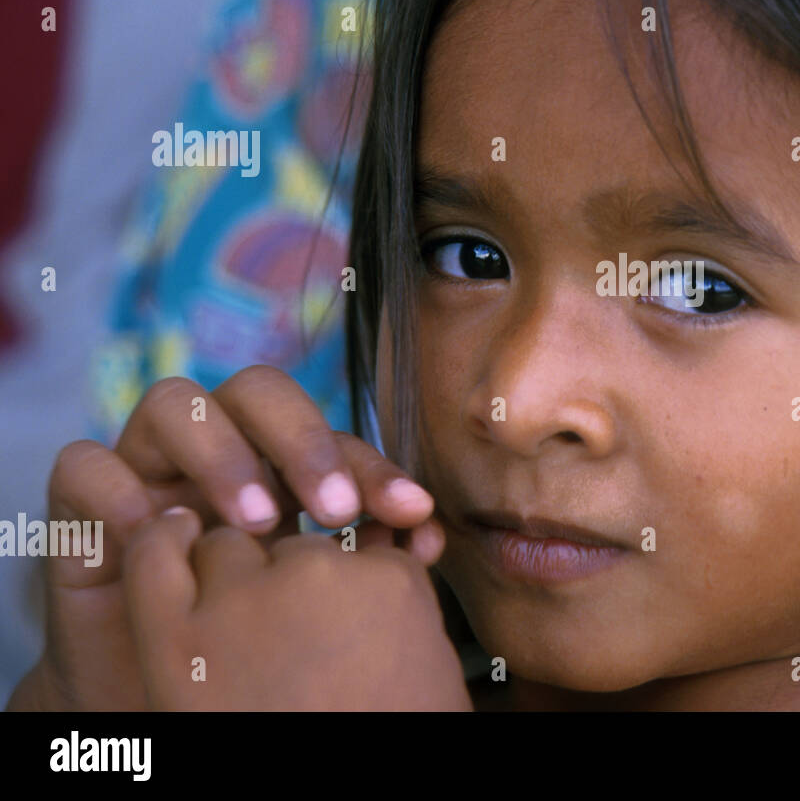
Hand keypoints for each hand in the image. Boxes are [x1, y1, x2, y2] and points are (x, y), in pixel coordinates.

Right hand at [9, 365, 440, 710]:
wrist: (157, 697)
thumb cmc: (248, 645)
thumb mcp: (312, 601)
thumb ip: (366, 557)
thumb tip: (429, 539)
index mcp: (279, 464)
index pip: (330, 437)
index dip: (374, 467)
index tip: (414, 514)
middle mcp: (217, 449)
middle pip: (258, 391)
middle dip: (304, 441)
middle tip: (336, 510)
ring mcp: (148, 466)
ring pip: (174, 403)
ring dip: (222, 453)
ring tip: (259, 522)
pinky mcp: (81, 503)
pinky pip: (85, 464)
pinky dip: (119, 486)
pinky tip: (161, 532)